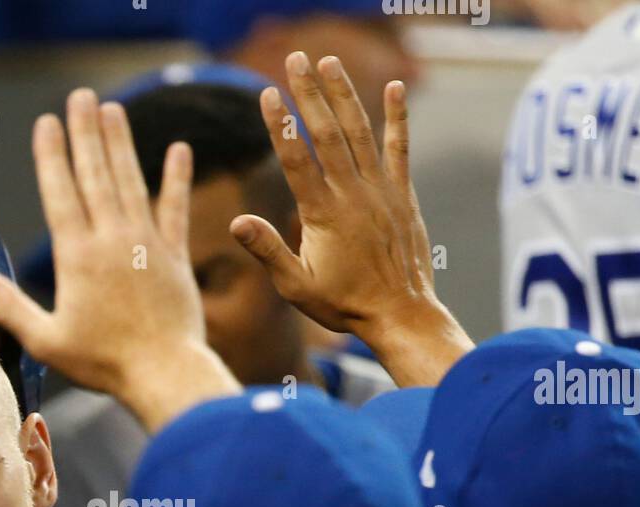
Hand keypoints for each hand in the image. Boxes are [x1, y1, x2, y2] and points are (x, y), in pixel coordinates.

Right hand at [0, 89, 238, 430]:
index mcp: (77, 255)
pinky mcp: (175, 256)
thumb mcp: (46, 340)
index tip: (47, 122)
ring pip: (131, 181)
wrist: (164, 372)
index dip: (52, 154)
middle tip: (80, 97)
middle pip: (95, 174)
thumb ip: (8, 305)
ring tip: (112, 109)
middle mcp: (111, 238)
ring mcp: (146, 242)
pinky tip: (180, 150)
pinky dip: (177, 179)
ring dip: (121, 143)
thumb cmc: (103, 362)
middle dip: (85, 132)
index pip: (60, 192)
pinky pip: (175, 209)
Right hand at [230, 53, 473, 387]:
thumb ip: (268, 251)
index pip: (297, 159)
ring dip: (343, 95)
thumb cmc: (343, 305)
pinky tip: (395, 89)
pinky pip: (399, 149)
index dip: (280, 125)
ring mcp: (381, 192)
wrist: (399, 314)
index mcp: (323, 215)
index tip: (267, 94)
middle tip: (295, 59)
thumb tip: (237, 222)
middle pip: (328, 134)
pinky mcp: (402, 195)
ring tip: (327, 62)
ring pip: (360, 133)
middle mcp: (353, 195)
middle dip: (309, 94)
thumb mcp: (296, 286)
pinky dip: (397, 119)